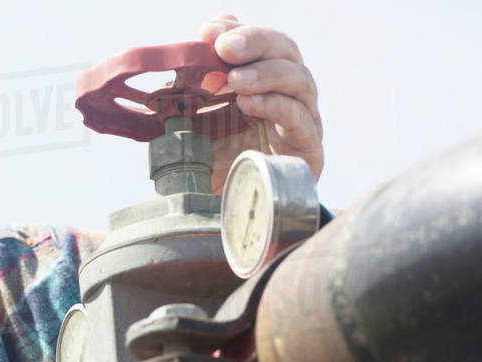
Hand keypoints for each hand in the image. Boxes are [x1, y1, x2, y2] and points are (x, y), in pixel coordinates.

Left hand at [198, 13, 323, 194]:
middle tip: (225, 47)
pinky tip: (250, 103)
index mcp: (264, 80)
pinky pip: (299, 117)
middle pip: (284, 51)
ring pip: (298, 79)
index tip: (209, 30)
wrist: (238, 211)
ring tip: (235, 80)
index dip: (238, 30)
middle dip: (255, 41)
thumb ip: (189, 100)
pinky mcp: (308, 146)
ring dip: (265, 73)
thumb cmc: (221, 164)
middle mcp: (288, 92)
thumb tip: (172, 73)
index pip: (259, 42)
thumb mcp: (197, 127)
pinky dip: (275, 104)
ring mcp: (303, 117)